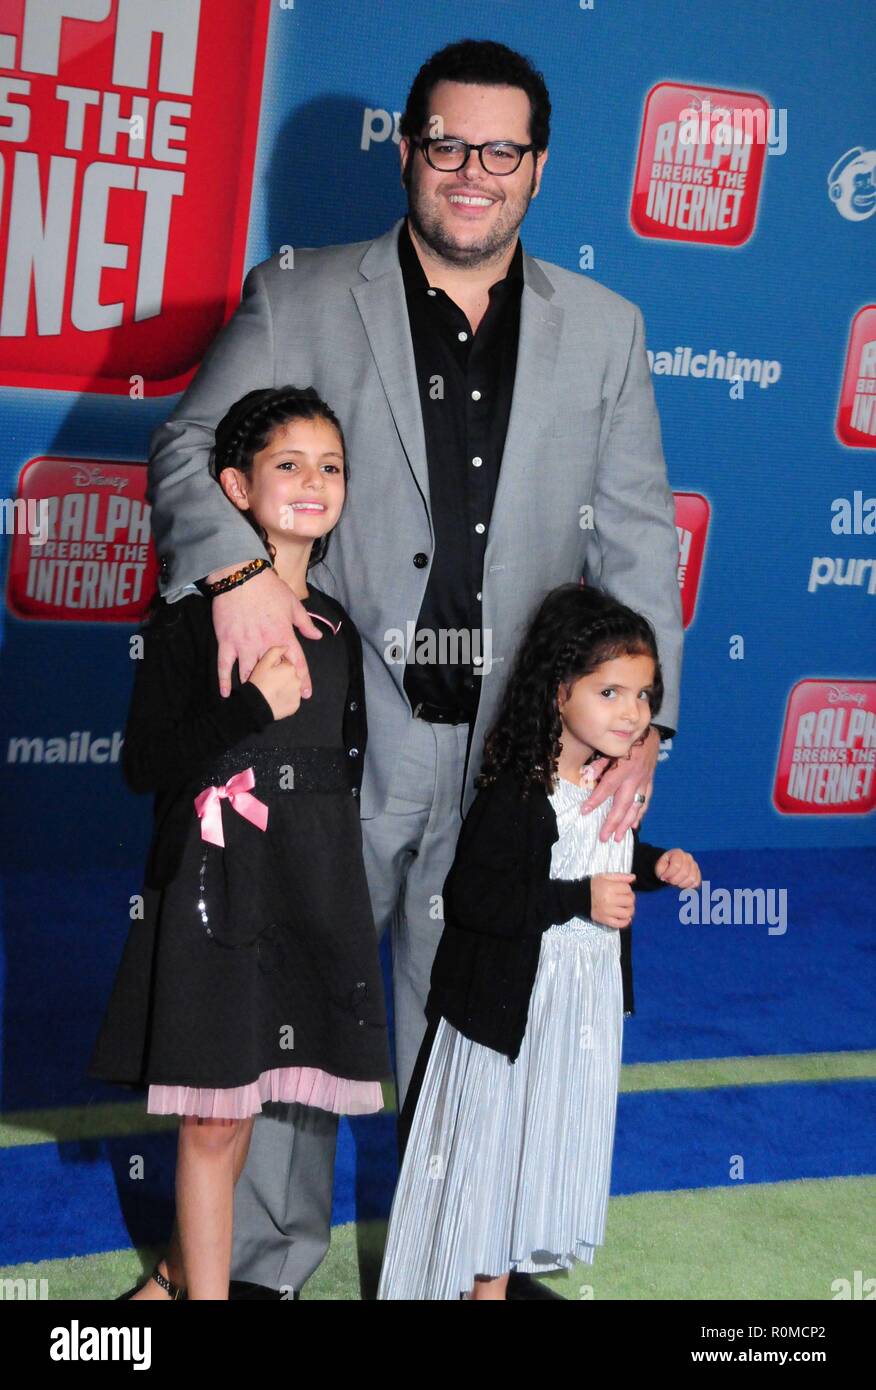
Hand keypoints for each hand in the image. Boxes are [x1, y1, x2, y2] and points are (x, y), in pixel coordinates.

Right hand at [210, 566, 322, 697]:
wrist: (241, 576)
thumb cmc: (269, 588)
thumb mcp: (293, 604)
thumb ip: (305, 623)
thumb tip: (317, 636)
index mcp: (283, 635)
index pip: (297, 663)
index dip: (303, 679)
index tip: (306, 693)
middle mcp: (265, 645)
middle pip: (274, 674)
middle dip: (278, 688)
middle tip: (280, 698)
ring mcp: (244, 645)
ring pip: (250, 674)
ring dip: (254, 687)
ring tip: (257, 699)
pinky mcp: (226, 642)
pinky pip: (224, 666)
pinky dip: (224, 681)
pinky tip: (226, 694)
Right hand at [247, 646, 302, 719]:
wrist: (256, 705)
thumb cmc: (258, 683)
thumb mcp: (263, 663)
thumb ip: (275, 651)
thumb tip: (286, 647)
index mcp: (290, 668)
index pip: (286, 664)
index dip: (277, 667)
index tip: (270, 673)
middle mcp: (298, 680)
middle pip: (291, 675)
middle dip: (282, 677)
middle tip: (270, 683)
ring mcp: (297, 694)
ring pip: (292, 687)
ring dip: (285, 687)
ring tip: (272, 691)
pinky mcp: (295, 705)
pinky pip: (292, 699)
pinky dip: (286, 698)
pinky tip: (276, 698)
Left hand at [580, 726, 660, 842]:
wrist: (649, 733)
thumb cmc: (625, 740)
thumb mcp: (609, 747)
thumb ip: (599, 764)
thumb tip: (587, 777)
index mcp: (622, 767)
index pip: (607, 787)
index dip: (596, 800)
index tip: (585, 811)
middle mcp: (634, 777)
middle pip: (622, 803)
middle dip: (613, 822)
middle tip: (604, 837)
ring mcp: (644, 781)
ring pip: (636, 807)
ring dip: (626, 824)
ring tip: (618, 837)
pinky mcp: (650, 782)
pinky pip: (645, 801)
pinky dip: (640, 814)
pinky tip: (634, 826)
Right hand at [590, 872, 636, 928]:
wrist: (580, 897)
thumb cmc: (594, 885)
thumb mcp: (605, 876)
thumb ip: (620, 876)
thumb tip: (634, 877)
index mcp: (609, 887)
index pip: (628, 889)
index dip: (627, 888)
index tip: (623, 889)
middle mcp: (609, 900)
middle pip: (630, 901)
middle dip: (630, 898)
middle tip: (625, 898)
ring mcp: (607, 911)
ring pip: (627, 913)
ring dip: (630, 910)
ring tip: (626, 907)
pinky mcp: (604, 920)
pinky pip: (619, 924)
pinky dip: (625, 922)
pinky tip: (625, 917)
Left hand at [653, 849, 700, 888]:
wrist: (670, 867)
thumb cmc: (664, 867)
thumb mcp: (659, 867)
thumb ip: (662, 871)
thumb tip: (667, 877)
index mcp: (678, 853)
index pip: (676, 865)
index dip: (669, 874)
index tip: (663, 877)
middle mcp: (688, 857)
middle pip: (685, 873)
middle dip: (675, 880)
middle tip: (669, 880)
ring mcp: (694, 865)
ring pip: (692, 879)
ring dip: (681, 884)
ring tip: (676, 882)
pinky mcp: (698, 873)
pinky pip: (696, 883)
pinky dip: (689, 886)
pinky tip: (682, 884)